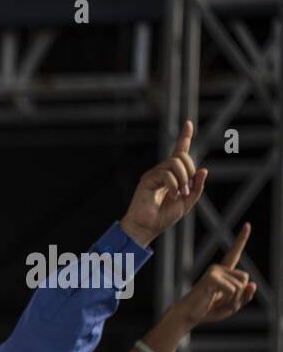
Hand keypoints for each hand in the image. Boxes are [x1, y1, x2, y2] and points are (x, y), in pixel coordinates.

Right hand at [120, 119, 206, 246]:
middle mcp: (163, 171)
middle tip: (187, 190)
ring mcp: (154, 174)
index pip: (179, 151)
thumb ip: (197, 187)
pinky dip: (174, 184)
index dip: (184, 137)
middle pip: (181, 156)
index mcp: (173, 175)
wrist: (147, 227)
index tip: (188, 123)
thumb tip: (204, 170)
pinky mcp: (147, 179)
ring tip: (179, 194)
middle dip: (190, 171)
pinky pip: (167, 174)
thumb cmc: (164, 217)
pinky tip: (172, 195)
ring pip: (175, 163)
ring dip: (183, 179)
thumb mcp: (188, 202)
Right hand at [171, 222, 256, 328]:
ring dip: (233, 299)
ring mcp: (214, 271)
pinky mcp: (211, 277)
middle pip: (245, 278)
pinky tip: (212, 300)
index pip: (234, 254)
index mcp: (222, 272)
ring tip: (216, 303)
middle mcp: (218, 268)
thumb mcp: (232, 305)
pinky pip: (232, 290)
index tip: (248, 225)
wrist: (187, 316)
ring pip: (241, 286)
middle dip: (240, 294)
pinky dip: (227, 300)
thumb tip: (253, 284)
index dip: (241, 240)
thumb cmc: (207, 311)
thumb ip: (245, 296)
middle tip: (222, 302)